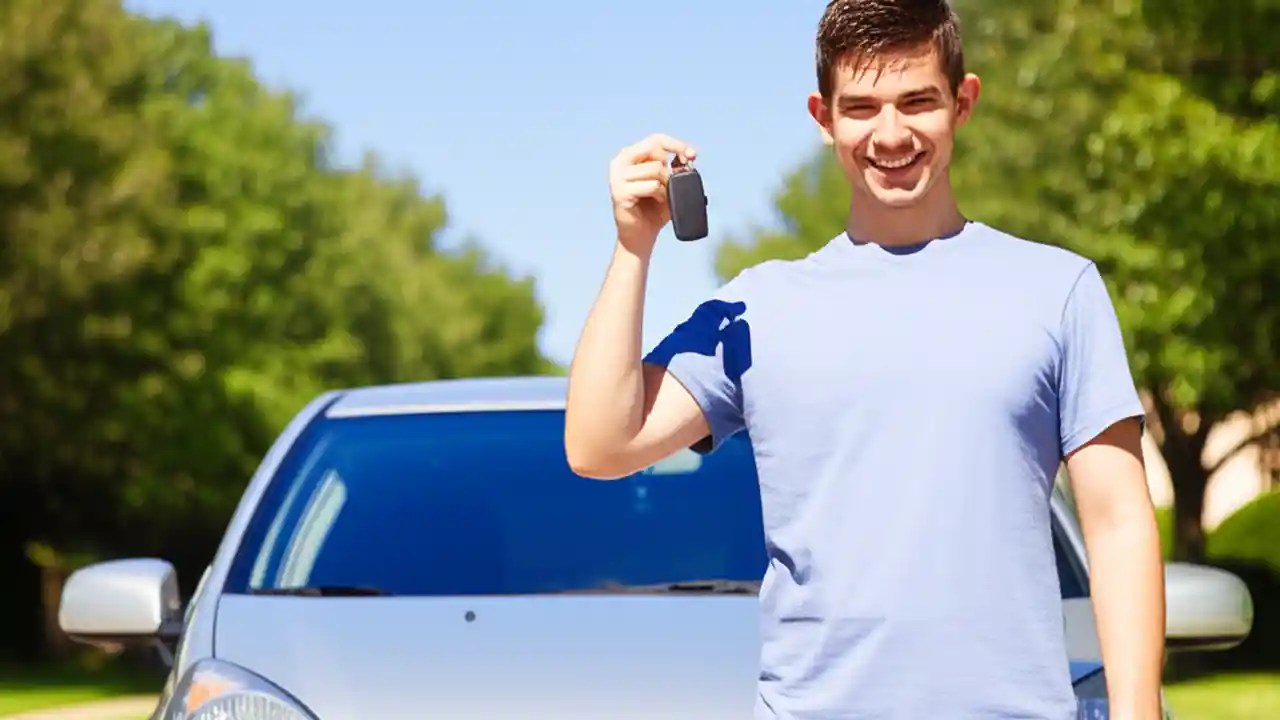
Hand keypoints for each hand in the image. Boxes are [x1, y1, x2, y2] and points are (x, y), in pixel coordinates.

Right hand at [608, 133, 695, 255]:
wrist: (640, 236)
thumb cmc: (654, 209)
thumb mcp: (668, 185)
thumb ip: (675, 169)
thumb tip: (685, 157)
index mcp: (629, 156)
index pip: (655, 140)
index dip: (676, 144)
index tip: (692, 155)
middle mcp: (620, 162)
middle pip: (654, 150)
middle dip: (672, 164)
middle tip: (680, 178)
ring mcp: (618, 177)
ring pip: (656, 168)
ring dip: (667, 184)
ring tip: (665, 197)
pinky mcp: (620, 193)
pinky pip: (652, 186)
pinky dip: (662, 194)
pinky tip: (659, 202)